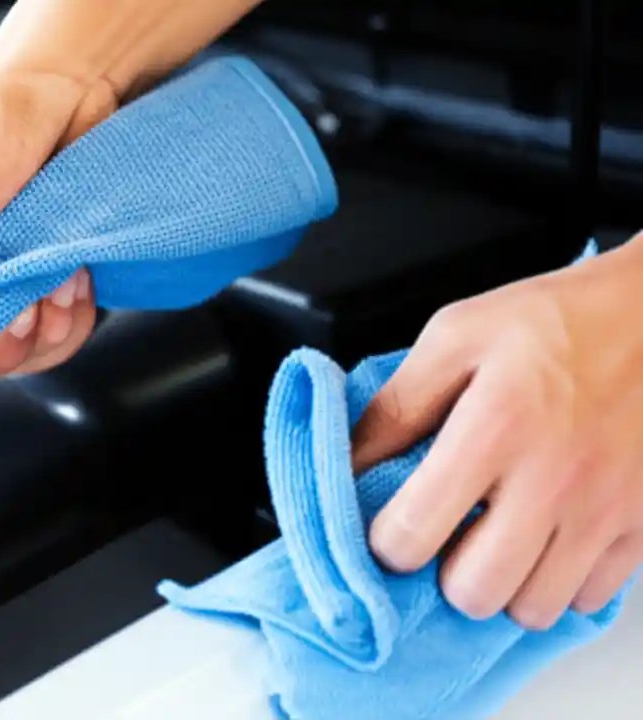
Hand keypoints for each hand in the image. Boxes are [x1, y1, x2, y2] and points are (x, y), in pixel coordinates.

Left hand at [352, 236, 642, 628]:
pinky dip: (557, 581)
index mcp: (497, 425)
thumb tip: (346, 464)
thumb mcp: (457, 336)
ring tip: (494, 538)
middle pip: (473, 591)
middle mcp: (554, 478)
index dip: (384, 539)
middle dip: (443, 572)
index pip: (412, 534)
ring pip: (531, 608)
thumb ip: (396, 406)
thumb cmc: (556, 321)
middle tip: (445, 536)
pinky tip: (543, 538)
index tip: (388, 523)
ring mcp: (606, 509)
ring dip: (502, 583)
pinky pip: (586, 598)